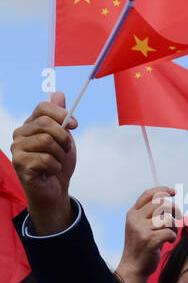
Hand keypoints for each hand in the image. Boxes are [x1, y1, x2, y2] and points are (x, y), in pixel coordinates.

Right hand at [11, 92, 77, 232]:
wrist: (55, 190)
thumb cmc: (58, 164)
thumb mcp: (64, 139)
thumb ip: (60, 118)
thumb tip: (58, 93)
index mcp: (30, 125)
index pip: (42, 108)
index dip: (61, 114)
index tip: (75, 125)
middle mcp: (20, 134)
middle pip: (46, 123)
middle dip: (64, 138)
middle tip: (66, 150)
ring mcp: (17, 148)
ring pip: (47, 141)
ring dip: (60, 155)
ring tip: (57, 162)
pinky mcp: (20, 163)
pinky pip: (46, 159)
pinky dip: (56, 167)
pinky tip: (51, 171)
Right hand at [119, 186, 177, 282]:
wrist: (133, 266)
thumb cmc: (142, 246)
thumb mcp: (140, 226)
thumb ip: (149, 214)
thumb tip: (168, 200)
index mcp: (132, 213)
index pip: (148, 194)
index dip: (163, 190)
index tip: (174, 191)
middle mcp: (135, 219)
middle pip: (161, 204)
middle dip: (173, 211)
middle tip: (174, 222)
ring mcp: (141, 229)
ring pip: (167, 218)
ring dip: (174, 226)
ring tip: (170, 233)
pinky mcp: (149, 240)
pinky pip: (169, 232)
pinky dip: (173, 237)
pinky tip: (168, 242)